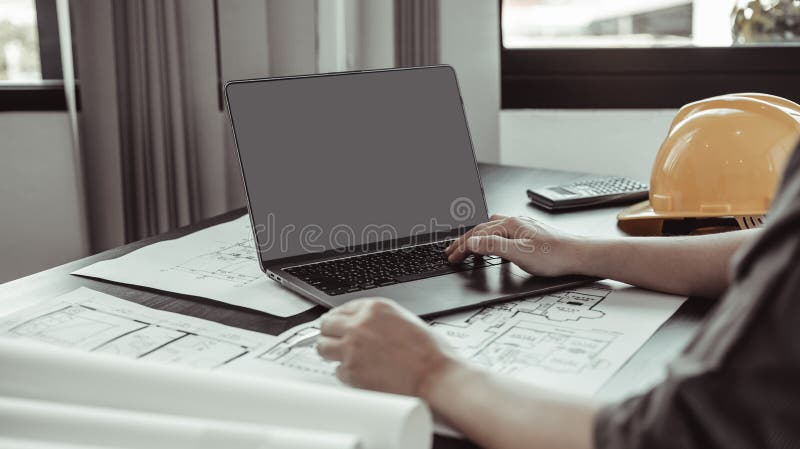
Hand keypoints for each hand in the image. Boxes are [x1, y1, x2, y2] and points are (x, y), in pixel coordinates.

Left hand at [317, 298, 457, 396]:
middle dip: (330, 334)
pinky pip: (337, 371)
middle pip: (326, 325)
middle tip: (335, 342)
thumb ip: (381, 320)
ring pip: (322, 347)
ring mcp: (352, 348)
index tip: (338, 326)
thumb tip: (368, 326)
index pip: (341, 309)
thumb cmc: (430, 352)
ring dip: (331, 352)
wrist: (435, 377)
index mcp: (375, 308)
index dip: (339, 320)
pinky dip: (346, 374)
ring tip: (343, 358)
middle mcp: (360, 325)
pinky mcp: (351, 372)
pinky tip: (361, 374)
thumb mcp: (405, 320)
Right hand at [445, 214, 584, 276]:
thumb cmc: (553, 255)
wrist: (577, 255)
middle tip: (451, 252)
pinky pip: (501, 232)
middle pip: (481, 229)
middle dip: (464, 241)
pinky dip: (489, 237)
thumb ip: (493, 247)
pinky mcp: (528, 233)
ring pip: (491, 228)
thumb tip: (471, 243)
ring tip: (466, 245)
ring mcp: (522, 226)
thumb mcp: (519, 253)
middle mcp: (514, 222)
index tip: (452, 257)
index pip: (477, 235)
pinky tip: (492, 242)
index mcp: (509, 225)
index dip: (462, 247)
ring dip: (476, 237)